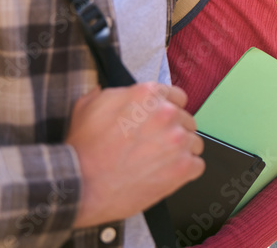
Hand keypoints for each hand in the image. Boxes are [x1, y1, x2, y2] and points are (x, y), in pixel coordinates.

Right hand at [67, 83, 204, 227]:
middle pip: (186, 120)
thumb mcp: (88, 106)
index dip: (168, 111)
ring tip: (158, 162)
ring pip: (194, 142)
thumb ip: (111, 93)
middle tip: (154, 146)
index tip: (160, 122)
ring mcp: (177, 141)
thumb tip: (120, 92)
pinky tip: (165, 175)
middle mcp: (167, 114)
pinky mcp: (183, 167)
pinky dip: (185, 172)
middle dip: (173, 132)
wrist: (79, 184)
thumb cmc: (82, 149)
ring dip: (180, 151)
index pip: (177, 97)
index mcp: (148, 95)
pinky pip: (197, 165)